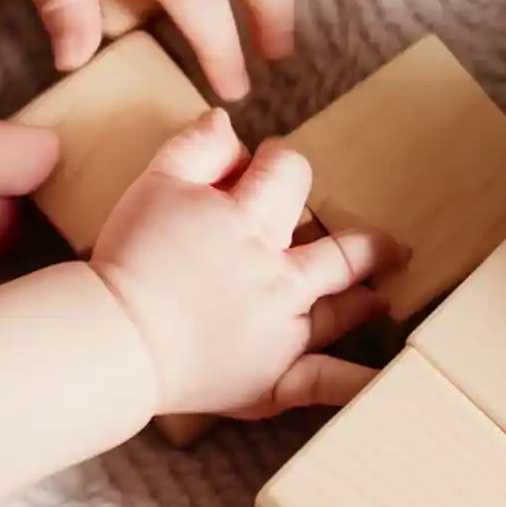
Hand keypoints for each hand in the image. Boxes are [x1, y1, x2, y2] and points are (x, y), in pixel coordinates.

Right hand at [91, 108, 406, 417]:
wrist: (116, 337)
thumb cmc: (129, 259)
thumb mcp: (153, 185)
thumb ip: (194, 148)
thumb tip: (228, 122)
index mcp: (251, 222)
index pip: (289, 175)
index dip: (281, 162)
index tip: (270, 168)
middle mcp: (279, 275)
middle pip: (340, 249)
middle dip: (366, 242)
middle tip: (388, 246)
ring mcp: (282, 330)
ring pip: (340, 309)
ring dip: (363, 299)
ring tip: (379, 299)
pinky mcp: (272, 378)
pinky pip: (325, 382)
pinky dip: (358, 384)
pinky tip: (389, 384)